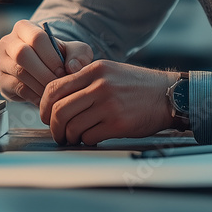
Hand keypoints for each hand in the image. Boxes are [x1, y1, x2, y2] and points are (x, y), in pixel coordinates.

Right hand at [0, 20, 93, 105]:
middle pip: (23, 54)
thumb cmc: (59, 57)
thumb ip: (79, 55)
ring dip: (40, 84)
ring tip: (54, 92)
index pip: (37, 37)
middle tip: (58, 83)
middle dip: (44, 71)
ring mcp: (2, 61)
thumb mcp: (75, 51)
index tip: (64, 70)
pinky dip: (34, 95)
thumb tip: (72, 68)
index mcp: (24, 27)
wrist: (45, 71)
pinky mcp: (1, 80)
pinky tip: (45, 98)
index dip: (52, 56)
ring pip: (19, 72)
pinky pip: (17, 88)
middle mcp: (8, 42)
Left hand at [40, 61, 178, 145]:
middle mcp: (100, 85)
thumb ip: (86, 80)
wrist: (169, 95)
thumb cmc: (137, 86)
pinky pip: (89, 136)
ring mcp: (109, 105)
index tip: (45, 116)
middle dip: (53, 127)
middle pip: (59, 110)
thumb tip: (57, 99)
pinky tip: (91, 139)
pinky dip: (85, 141)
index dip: (43, 106)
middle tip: (57, 133)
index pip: (54, 88)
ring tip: (73, 138)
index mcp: (94, 70)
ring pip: (72, 126)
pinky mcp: (118, 123)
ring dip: (69, 137)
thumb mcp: (110, 71)